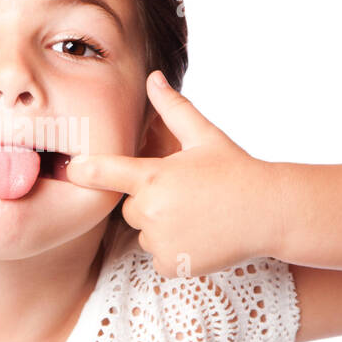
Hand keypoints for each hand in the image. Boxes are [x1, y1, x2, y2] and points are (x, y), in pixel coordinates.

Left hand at [65, 71, 283, 277]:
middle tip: (187, 196)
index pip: (105, 173)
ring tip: (198, 216)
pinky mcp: (171, 264)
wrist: (269, 212)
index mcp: (153, 176)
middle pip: (131, 208)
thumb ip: (173, 109)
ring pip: (145, 234)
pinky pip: (159, 257)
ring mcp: (161, 239)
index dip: (85, 171)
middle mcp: (151, 210)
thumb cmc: (235, 171)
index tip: (72, 171)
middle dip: (151, 202)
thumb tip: (154, 77)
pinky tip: (200, 238)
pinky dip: (174, 251)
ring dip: (163, 228)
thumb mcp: (204, 136)